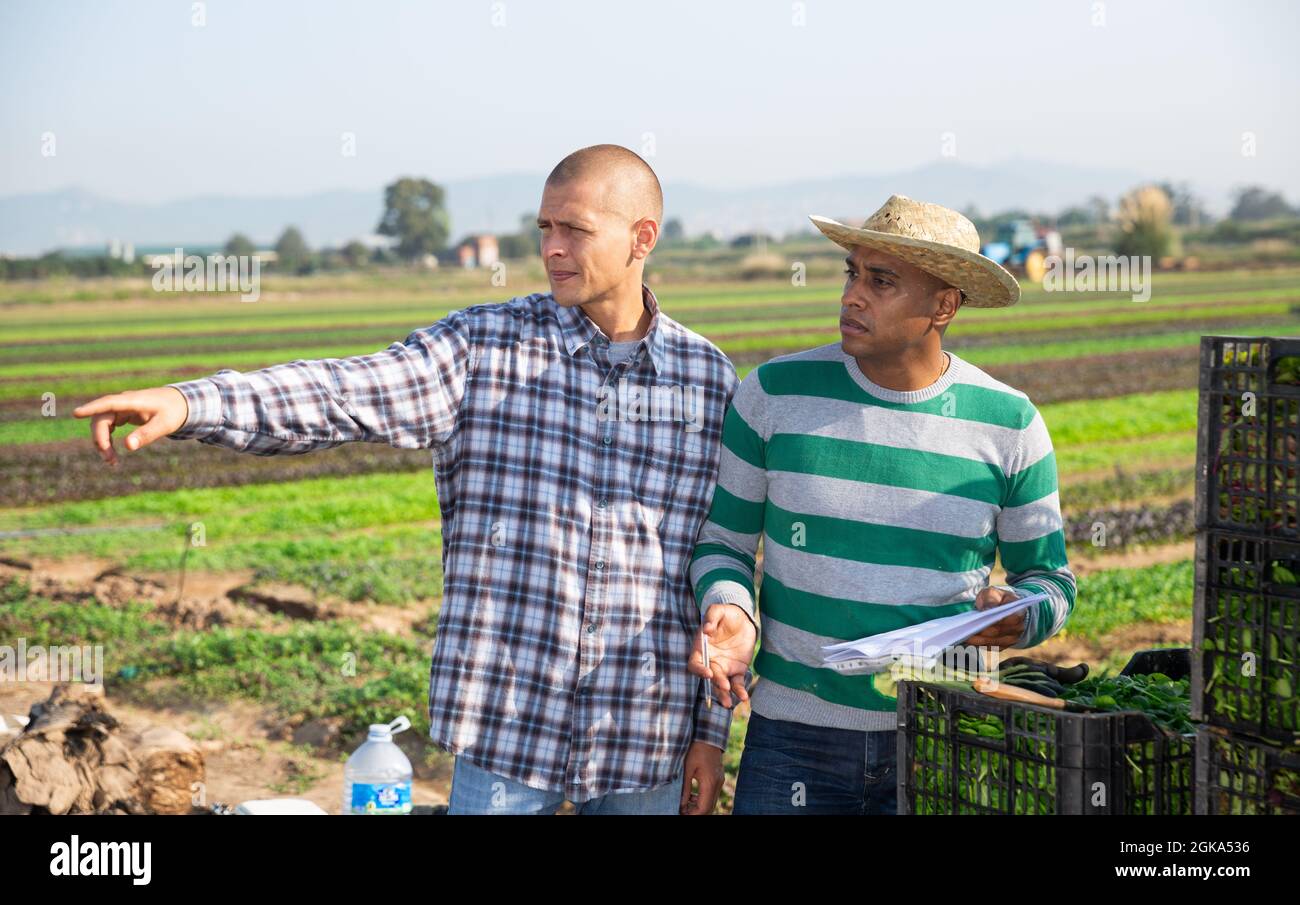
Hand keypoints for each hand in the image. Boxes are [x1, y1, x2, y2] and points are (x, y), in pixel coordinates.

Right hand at [73, 387, 189, 465]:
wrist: (181, 403)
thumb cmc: (174, 412)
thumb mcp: (164, 425)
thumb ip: (146, 435)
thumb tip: (128, 446)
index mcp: (133, 401)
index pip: (108, 403)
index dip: (92, 408)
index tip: (76, 413)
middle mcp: (124, 402)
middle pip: (101, 418)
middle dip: (100, 439)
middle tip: (109, 460)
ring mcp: (121, 408)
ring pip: (102, 423)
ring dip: (102, 441)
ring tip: (111, 461)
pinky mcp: (122, 414)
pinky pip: (108, 426)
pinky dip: (107, 440)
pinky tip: (112, 453)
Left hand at [679, 740, 723, 814]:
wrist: (708, 734)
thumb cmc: (695, 749)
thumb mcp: (686, 769)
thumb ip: (685, 788)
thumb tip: (681, 805)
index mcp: (709, 783)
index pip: (703, 808)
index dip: (692, 815)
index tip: (680, 813)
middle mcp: (717, 784)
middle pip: (709, 808)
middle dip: (696, 813)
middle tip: (682, 811)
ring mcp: (719, 781)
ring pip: (711, 802)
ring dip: (699, 807)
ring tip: (685, 805)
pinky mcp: (718, 777)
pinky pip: (712, 794)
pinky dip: (703, 799)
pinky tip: (692, 796)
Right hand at [687, 603, 755, 708]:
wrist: (743, 619)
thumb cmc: (726, 613)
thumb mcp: (718, 610)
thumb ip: (711, 616)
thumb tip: (706, 629)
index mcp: (701, 649)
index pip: (695, 664)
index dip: (699, 670)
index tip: (708, 673)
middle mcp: (710, 661)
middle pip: (709, 677)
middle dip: (716, 684)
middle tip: (725, 687)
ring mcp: (723, 668)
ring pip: (721, 685)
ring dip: (724, 695)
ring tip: (730, 703)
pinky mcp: (737, 671)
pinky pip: (737, 683)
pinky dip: (739, 691)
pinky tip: (744, 697)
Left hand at [962, 587, 1025, 648]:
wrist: (1003, 606)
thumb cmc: (997, 598)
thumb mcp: (993, 592)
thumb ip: (991, 598)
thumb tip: (987, 610)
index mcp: (1019, 612)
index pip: (1008, 619)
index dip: (994, 620)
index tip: (979, 620)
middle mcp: (1019, 628)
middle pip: (998, 632)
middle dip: (982, 631)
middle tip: (965, 630)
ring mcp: (1012, 639)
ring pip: (994, 642)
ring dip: (978, 640)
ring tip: (963, 636)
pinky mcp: (1004, 645)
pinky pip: (991, 647)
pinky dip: (979, 645)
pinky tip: (968, 641)